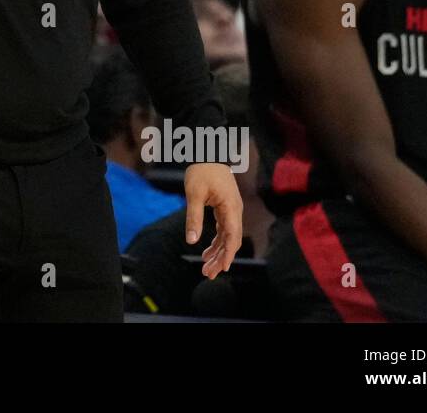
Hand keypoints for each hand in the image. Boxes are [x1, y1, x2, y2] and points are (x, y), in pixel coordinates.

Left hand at [184, 162, 242, 278]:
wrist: (207, 153)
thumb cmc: (201, 171)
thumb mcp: (193, 194)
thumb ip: (193, 217)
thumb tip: (191, 241)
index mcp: (231, 207)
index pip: (233, 237)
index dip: (228, 254)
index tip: (222, 268)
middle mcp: (235, 211)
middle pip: (232, 241)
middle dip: (221, 258)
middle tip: (208, 273)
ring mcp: (232, 210)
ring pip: (228, 237)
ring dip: (218, 252)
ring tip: (206, 267)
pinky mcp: (226, 209)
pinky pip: (224, 230)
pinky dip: (216, 242)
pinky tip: (206, 252)